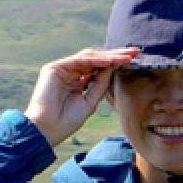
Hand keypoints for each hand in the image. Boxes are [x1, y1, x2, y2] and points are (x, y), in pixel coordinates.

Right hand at [24, 47, 138, 146]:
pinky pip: (80, 60)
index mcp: (77, 82)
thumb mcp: (90, 102)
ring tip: (127, 57)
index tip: (134, 60)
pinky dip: (96, 60)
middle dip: (116, 54)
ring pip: (89, 57)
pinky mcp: (54, 68)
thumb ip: (99, 85)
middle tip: (136, 52)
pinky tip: (111, 61)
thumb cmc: (66, 121)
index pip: (98, 68)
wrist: (47, 130)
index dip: (115, 63)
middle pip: (95, 59)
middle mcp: (69, 73)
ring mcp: (61, 69)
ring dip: (109, 56)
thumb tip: (113, 68)